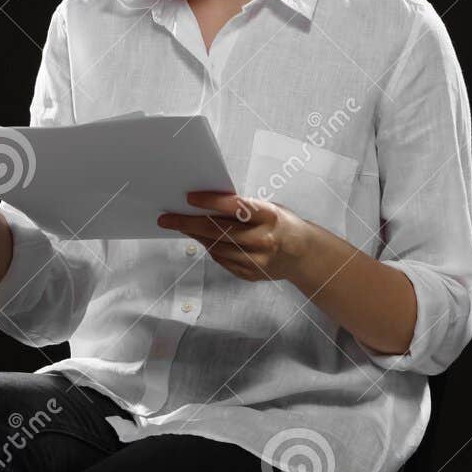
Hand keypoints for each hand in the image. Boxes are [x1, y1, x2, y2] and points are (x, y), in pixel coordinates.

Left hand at [156, 192, 317, 283]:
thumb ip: (241, 208)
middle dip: (188, 223)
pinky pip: (222, 260)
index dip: (210, 202)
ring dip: (196, 236)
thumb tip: (205, 203)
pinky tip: (203, 240)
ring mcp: (257, 260)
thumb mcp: (267, 208)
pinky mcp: (251, 273)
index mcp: (270, 216)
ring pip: (216, 247)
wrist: (304, 254)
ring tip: (181, 226)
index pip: (235, 207)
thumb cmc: (281, 224)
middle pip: (218, 231)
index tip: (189, 198)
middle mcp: (263, 239)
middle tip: (166, 219)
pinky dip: (210, 248)